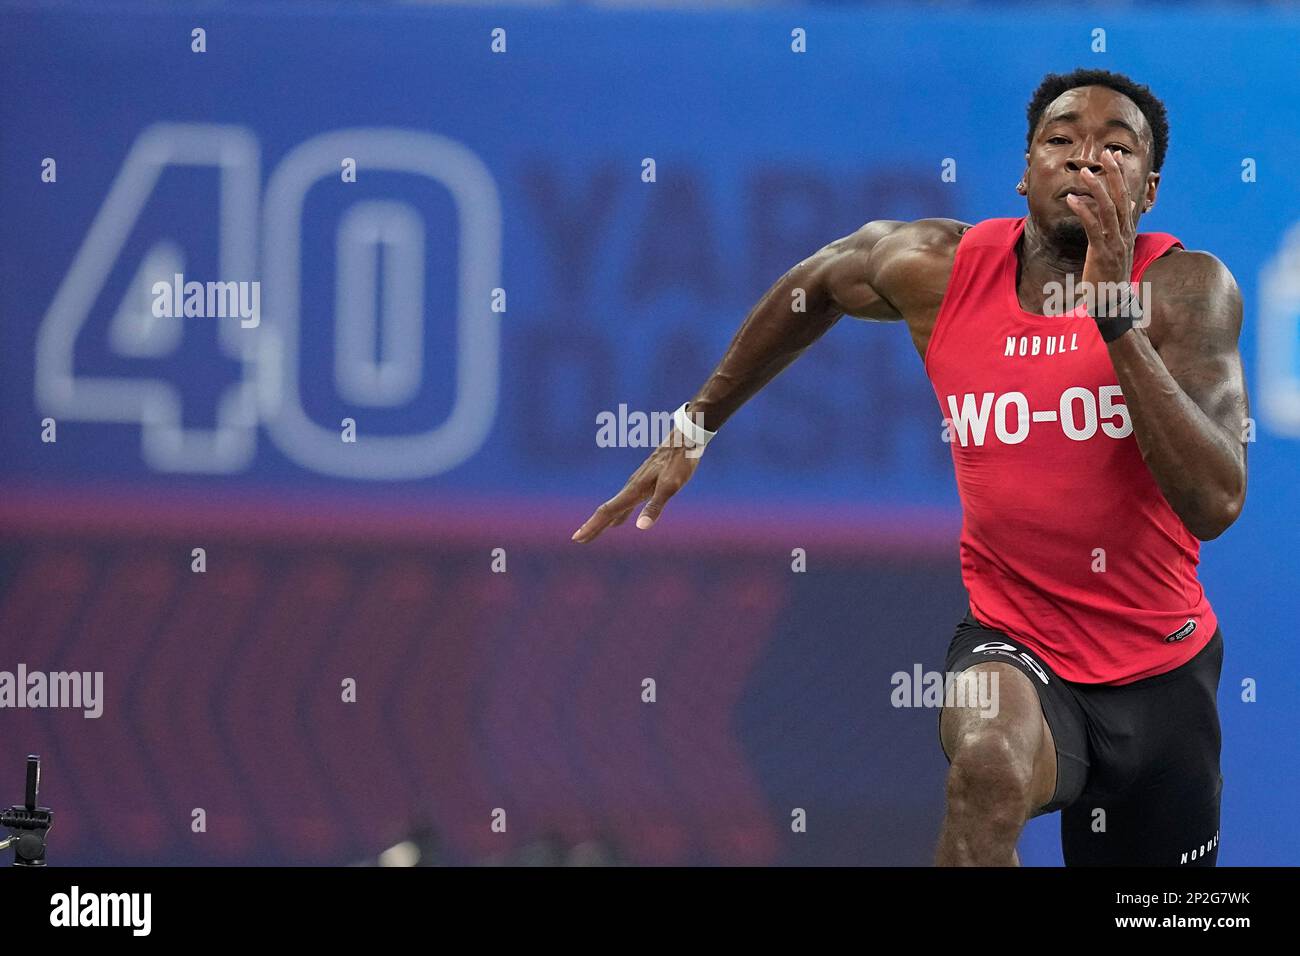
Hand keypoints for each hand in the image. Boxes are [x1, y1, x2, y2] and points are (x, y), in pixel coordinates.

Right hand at [570, 430, 703, 542]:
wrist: (684, 438)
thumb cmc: (679, 462)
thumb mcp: (670, 486)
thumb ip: (655, 506)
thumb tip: (640, 527)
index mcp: (634, 490)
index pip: (608, 511)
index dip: (593, 526)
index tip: (577, 539)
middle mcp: (631, 487)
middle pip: (607, 510)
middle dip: (593, 526)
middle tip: (578, 539)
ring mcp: (636, 484)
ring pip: (615, 506)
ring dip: (602, 521)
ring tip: (592, 532)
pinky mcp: (643, 482)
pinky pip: (624, 502)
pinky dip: (617, 514)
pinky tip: (619, 521)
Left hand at [1065, 149, 1137, 297]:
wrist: (1112, 302)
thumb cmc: (1111, 275)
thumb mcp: (1118, 247)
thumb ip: (1121, 225)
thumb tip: (1130, 205)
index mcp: (1127, 230)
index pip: (1127, 196)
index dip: (1121, 177)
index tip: (1115, 158)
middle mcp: (1124, 233)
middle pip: (1121, 197)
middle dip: (1114, 174)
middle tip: (1107, 153)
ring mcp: (1115, 243)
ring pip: (1108, 209)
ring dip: (1097, 188)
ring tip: (1085, 172)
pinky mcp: (1102, 252)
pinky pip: (1093, 227)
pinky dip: (1083, 211)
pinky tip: (1072, 200)